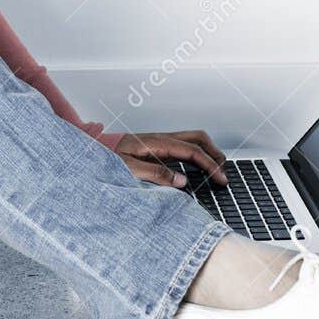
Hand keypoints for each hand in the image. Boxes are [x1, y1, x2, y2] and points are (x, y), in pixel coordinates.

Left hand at [113, 130, 227, 187]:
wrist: (95, 147)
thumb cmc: (108, 156)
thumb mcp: (129, 169)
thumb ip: (155, 174)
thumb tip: (182, 180)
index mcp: (157, 143)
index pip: (192, 150)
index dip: (210, 164)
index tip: (220, 178)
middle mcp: (162, 138)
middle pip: (198, 138)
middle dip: (215, 154)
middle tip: (223, 174)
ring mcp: (161, 140)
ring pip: (193, 139)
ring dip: (208, 152)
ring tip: (216, 170)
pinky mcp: (158, 146)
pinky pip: (183, 145)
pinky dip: (197, 153)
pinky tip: (198, 167)